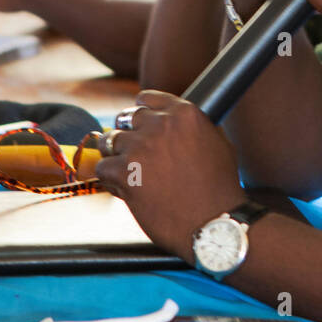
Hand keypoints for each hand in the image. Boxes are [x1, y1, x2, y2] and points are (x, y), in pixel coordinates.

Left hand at [94, 90, 247, 261]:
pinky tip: (124, 189)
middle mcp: (160, 124)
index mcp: (185, 113)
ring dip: (116, 156)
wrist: (213, 221)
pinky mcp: (124, 172)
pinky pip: (102, 168)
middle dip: (129, 135)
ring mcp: (140, 147)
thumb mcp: (218, 143)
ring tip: (128, 172)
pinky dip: (110, 179)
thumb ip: (194, 128)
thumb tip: (176, 124)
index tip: (138, 123)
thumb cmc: (219, 188)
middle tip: (134, 153)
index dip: (141, 112)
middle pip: (126, 118)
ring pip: (109, 140)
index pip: (147, 99)